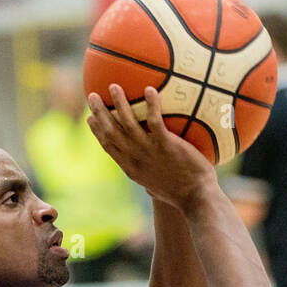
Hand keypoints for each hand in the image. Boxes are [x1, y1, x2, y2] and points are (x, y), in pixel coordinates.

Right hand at [86, 84, 216, 209]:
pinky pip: (154, 120)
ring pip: (127, 122)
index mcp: (132, 169)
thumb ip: (151, 182)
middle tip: (93, 95)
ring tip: (114, 86)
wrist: (196, 199)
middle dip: (99, 112)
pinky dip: (151, 104)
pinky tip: (149, 89)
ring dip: (119, 103)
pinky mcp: (165, 145)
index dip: (97, 131)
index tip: (90, 118)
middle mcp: (135, 158)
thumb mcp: (159, 190)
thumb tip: (151, 185)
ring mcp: (149, 151)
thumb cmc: (182, 196)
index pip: (109, 147)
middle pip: (111, 132)